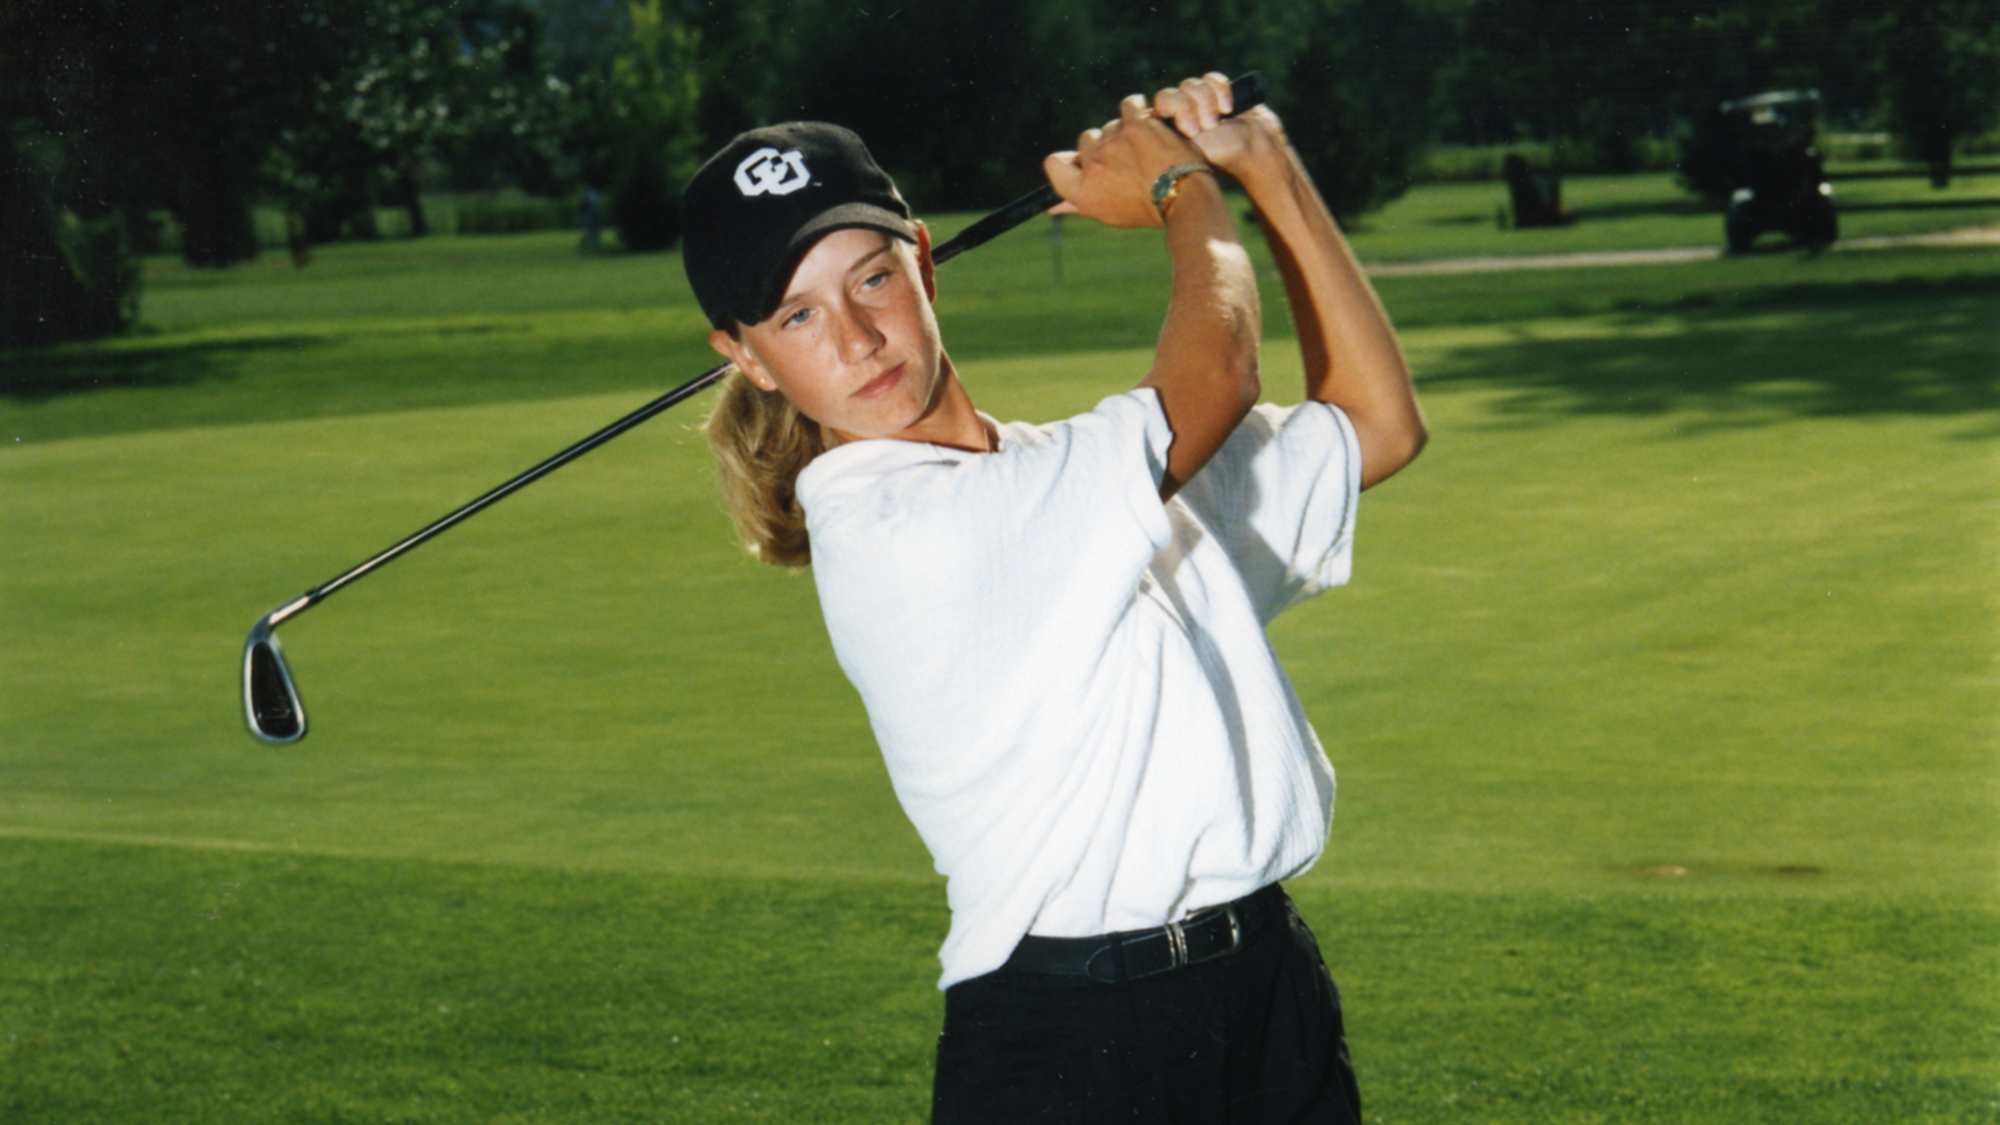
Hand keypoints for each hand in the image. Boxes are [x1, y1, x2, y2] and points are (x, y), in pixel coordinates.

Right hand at [1043, 93, 1208, 228]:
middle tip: (1129, 161)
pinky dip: (1139, 111)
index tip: (1086, 163)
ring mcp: (1112, 143)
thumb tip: (1050, 208)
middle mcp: (1092, 167)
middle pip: (1087, 140)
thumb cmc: (1147, 209)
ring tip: (1147, 151)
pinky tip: (1151, 124)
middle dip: (1106, 147)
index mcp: (1080, 191)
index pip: (1054, 163)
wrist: (1185, 198)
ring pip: (1111, 125)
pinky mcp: (1135, 125)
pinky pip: (1130, 106)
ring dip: (1126, 133)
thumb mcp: (1108, 214)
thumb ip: (1077, 204)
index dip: (1071, 160)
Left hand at [1151, 73, 1288, 184]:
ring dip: (1205, 101)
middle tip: (1199, 128)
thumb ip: (1161, 139)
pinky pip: (1210, 78)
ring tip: (1216, 122)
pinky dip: (1220, 90)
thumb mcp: (1184, 152)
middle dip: (1186, 107)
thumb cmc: (1219, 158)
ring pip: (1190, 84)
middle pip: (1169, 93)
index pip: (1154, 107)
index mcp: (1166, 129)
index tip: (1188, 131)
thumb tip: (1143, 123)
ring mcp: (1198, 101)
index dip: (1171, 110)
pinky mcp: (1217, 90)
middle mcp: (1179, 114)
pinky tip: (1228, 108)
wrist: (1254, 150)